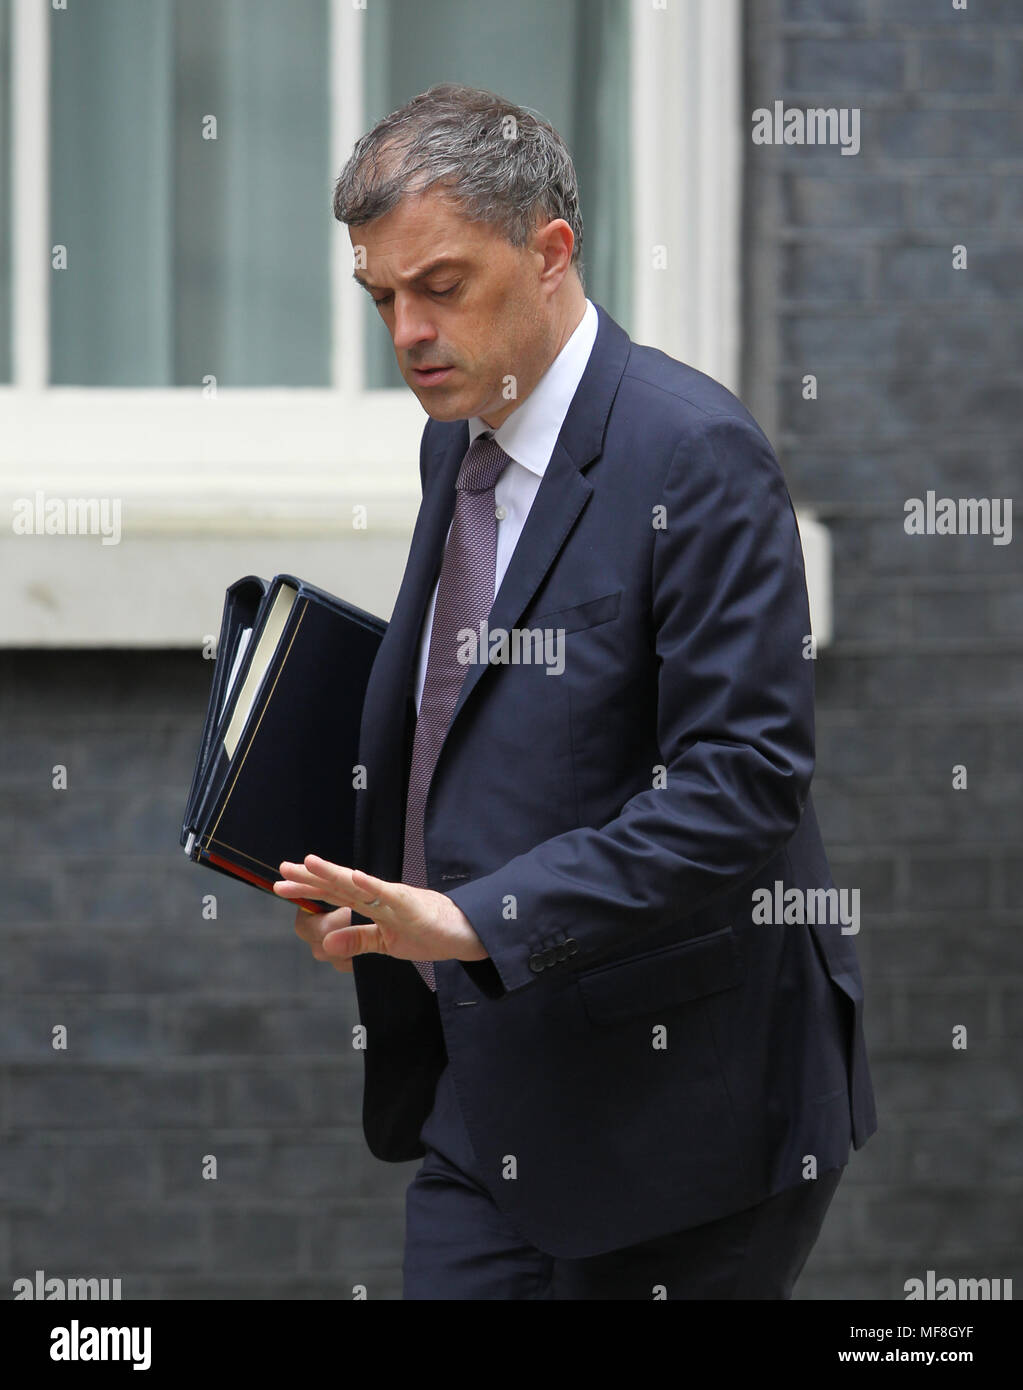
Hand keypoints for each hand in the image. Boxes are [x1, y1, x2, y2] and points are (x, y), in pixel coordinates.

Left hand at [273, 855, 488, 971]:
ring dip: (333, 874)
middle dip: (310, 877)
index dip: (308, 888)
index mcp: (372, 904)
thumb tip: (327, 944)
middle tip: (282, 869)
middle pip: (339, 885)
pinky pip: (388, 895)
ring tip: (309, 863)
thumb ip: (358, 940)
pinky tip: (354, 877)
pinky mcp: (412, 905)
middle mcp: (379, 895)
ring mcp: (394, 898)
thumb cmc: (429, 932)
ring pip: (358, 885)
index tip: (282, 884)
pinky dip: (371, 885)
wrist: (467, 933)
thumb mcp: (386, 943)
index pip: (334, 894)